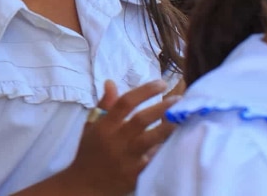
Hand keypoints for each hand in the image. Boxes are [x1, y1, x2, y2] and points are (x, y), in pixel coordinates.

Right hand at [64, 80, 178, 195]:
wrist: (85, 184)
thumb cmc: (89, 152)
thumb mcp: (91, 126)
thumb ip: (104, 105)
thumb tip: (111, 82)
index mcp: (104, 126)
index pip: (124, 103)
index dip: (145, 91)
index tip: (161, 84)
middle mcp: (115, 140)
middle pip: (141, 120)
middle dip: (161, 107)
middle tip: (178, 100)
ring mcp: (126, 158)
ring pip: (151, 139)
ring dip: (168, 127)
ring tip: (181, 118)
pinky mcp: (135, 174)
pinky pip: (154, 160)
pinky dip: (164, 150)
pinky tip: (176, 142)